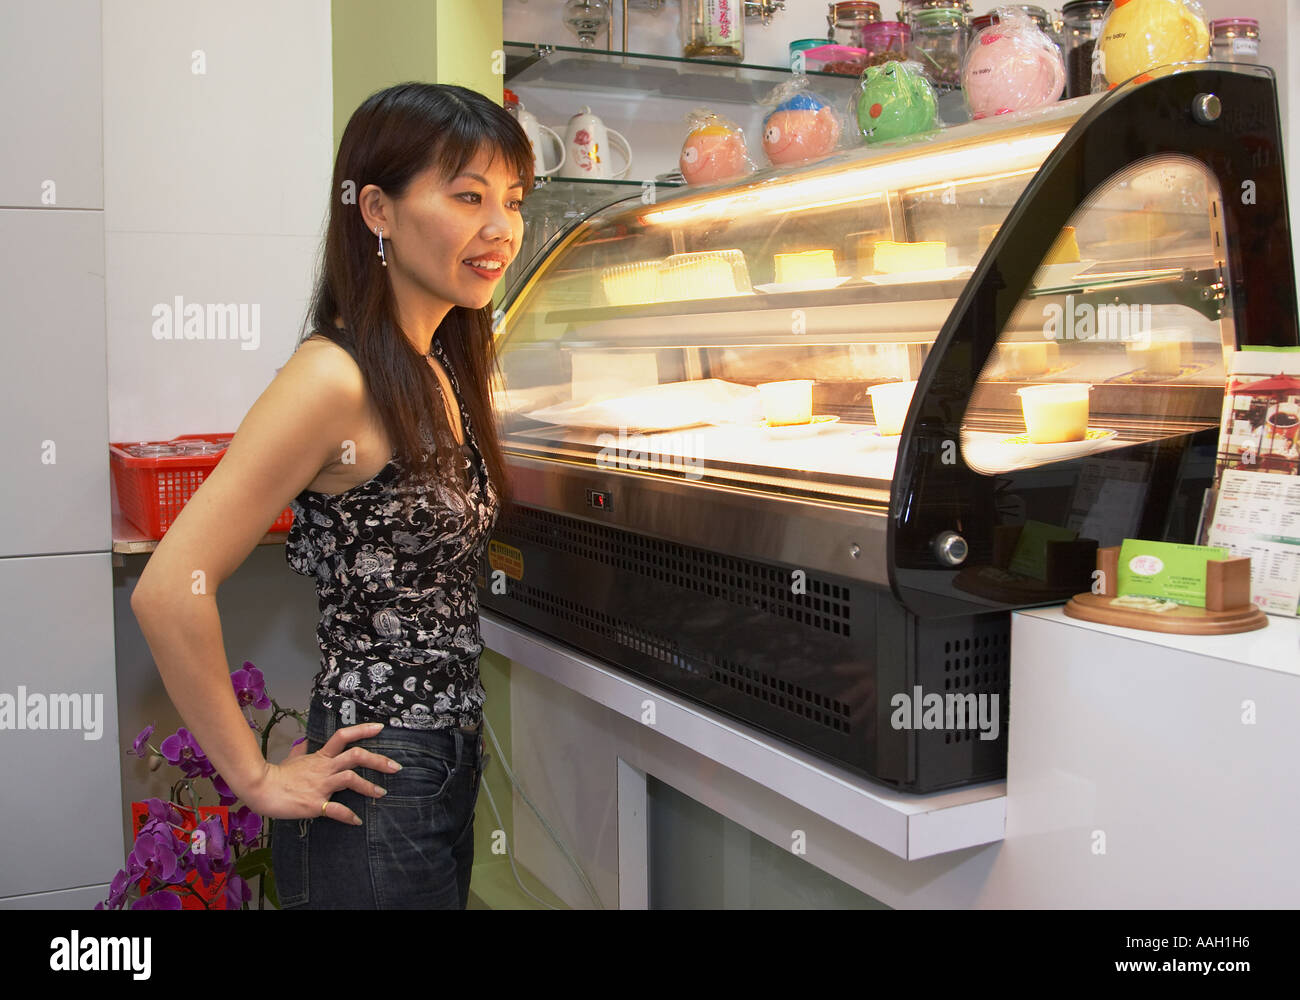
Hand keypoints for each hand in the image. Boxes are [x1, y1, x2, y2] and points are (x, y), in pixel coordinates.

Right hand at [245, 722, 401, 823]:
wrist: (260, 788)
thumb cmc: (275, 774)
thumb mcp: (291, 758)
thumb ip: (302, 751)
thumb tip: (305, 743)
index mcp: (320, 757)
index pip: (343, 736)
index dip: (363, 730)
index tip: (381, 728)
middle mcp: (324, 768)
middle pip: (356, 756)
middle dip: (378, 760)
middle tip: (395, 767)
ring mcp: (320, 785)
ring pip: (351, 778)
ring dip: (369, 787)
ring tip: (381, 793)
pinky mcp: (315, 804)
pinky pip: (336, 809)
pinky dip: (348, 816)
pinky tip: (356, 821)